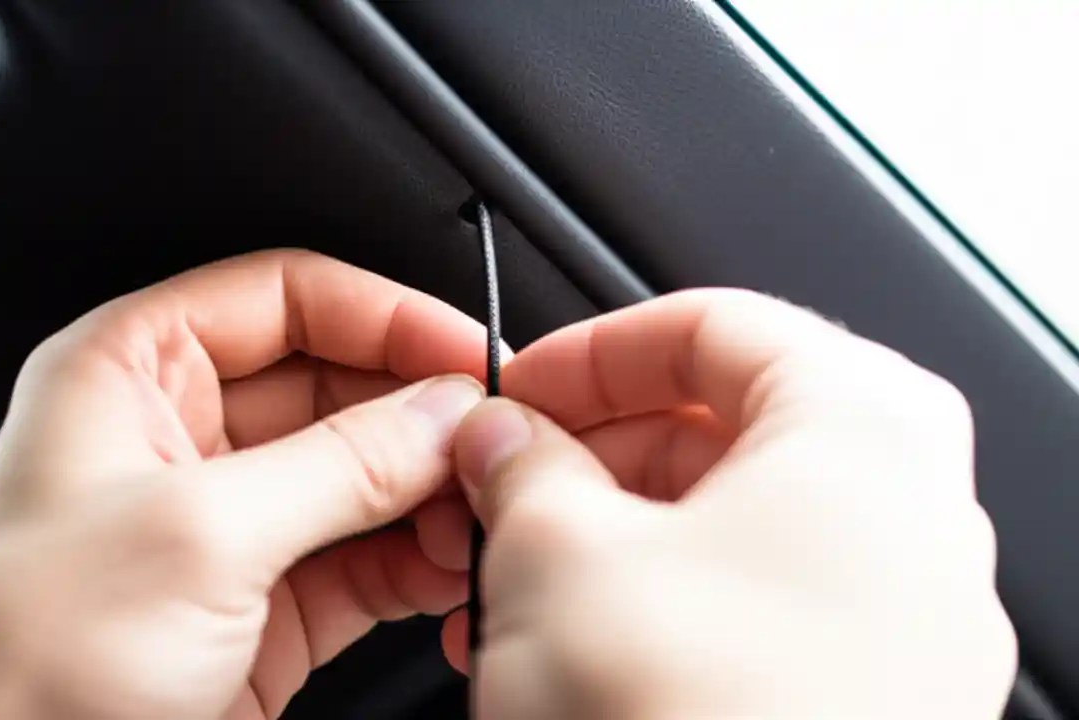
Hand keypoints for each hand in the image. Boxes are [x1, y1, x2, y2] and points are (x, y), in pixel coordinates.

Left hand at [0, 250, 484, 719]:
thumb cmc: (23, 663)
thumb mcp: (197, 534)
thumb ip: (338, 463)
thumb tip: (441, 413)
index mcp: (133, 375)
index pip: (286, 298)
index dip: (383, 316)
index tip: (462, 354)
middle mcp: (182, 439)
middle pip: (336, 387)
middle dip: (419, 415)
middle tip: (489, 443)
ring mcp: (227, 525)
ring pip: (360, 477)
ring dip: (429, 494)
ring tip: (480, 516)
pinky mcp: (260, 606)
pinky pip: (362, 560)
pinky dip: (416, 563)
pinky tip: (452, 571)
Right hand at [444, 290, 1016, 718]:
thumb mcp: (555, 555)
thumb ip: (518, 462)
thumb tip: (498, 436)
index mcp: (861, 437)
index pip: (718, 324)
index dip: (596, 347)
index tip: (523, 389)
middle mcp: (911, 524)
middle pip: (731, 425)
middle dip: (597, 451)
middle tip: (510, 483)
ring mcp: (906, 622)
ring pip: (737, 525)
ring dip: (615, 533)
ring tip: (515, 578)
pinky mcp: (873, 701)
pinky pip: (759, 608)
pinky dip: (665, 600)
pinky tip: (572, 641)